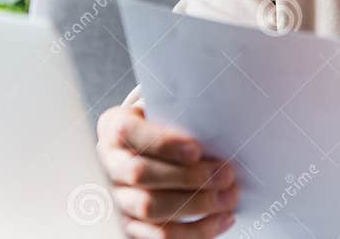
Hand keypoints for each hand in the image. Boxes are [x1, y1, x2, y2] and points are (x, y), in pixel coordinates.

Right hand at [97, 103, 239, 237]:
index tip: (197, 150)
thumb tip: (224, 129)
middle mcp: (111, 163)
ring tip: (229, 198)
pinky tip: (223, 218)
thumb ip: (186, 118)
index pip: (130, 133)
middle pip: (140, 174)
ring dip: (196, 206)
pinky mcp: (132, 225)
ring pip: (149, 208)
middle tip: (226, 175)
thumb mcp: (170, 113)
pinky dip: (196, 231)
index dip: (163, 144)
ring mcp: (118, 197)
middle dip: (187, 177)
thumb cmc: (168, 127)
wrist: (151, 151)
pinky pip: (161, 235)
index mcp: (116, 128)